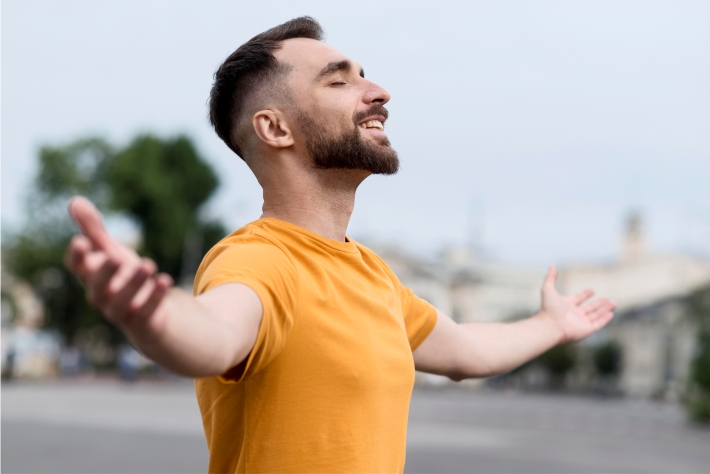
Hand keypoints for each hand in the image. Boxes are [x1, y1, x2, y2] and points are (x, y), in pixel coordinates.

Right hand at [64, 196, 173, 330]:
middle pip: (97, 288)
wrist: (148, 313)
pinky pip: (147, 312)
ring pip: (122, 302)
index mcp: (91, 277)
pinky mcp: (143, 322)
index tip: (80, 241)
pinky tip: (165, 280)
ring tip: (148, 265)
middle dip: (105, 273)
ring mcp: (121, 312)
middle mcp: (102, 296)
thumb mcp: (110, 251)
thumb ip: (93, 230)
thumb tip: (74, 200)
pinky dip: (155, 297)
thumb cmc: (123, 278)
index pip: (77, 268)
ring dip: (134, 284)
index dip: (77, 256)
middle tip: (115, 257)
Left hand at [539, 265, 614, 343]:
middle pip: (590, 308)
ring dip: (605, 309)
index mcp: (566, 305)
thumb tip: (552, 265)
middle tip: (608, 299)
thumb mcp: (548, 289)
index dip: (585, 294)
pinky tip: (611, 313)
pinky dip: (604, 319)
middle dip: (599, 303)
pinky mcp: (586, 330)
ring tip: (613, 303)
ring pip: (596, 315)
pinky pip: (598, 324)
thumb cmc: (548, 308)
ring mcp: (581, 322)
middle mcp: (574, 314)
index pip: (578, 298)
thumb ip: (550, 277)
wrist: (550, 326)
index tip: (592, 290)